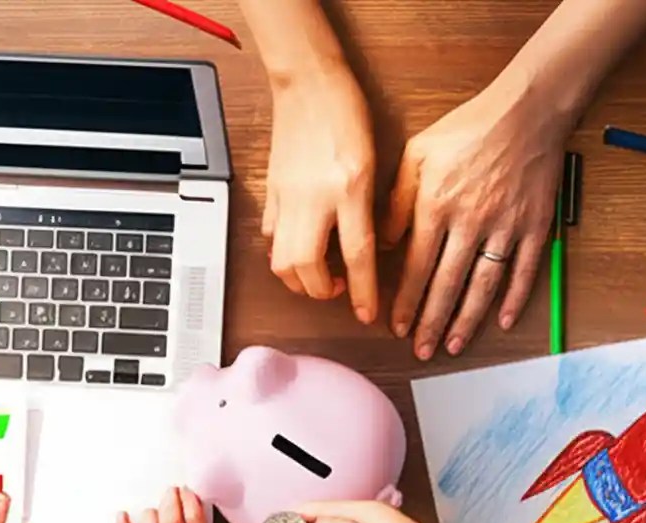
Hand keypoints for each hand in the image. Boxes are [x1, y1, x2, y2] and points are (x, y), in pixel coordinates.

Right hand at [263, 68, 379, 322]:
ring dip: (298, 279)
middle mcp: (315, 199)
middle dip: (321, 291)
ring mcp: (287, 197)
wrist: (309, 84)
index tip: (366, 314)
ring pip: (281, 260)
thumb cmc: (348, 114)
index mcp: (349, 189)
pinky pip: (271, 237)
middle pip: (306, 269)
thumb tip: (371, 247)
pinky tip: (298, 248)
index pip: (357, 255)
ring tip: (318, 274)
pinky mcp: (271, 192)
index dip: (361, 292)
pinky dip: (283, 253)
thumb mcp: (374, 161)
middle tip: (337, 289)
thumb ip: (371, 207)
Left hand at [384, 82, 565, 358]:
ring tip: (455, 345)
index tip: (397, 326)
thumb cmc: (468, 127)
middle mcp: (471, 222)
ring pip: (484, 285)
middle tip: (421, 350)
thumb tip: (385, 242)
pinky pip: (526, 271)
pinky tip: (504, 321)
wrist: (526, 109)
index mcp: (438, 206)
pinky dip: (516, 299)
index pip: (417, 267)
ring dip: (468, 320)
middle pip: (448, 284)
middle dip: (432, 322)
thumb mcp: (417, 153)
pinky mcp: (536, 225)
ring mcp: (507, 226)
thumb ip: (397, 199)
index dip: (407, 301)